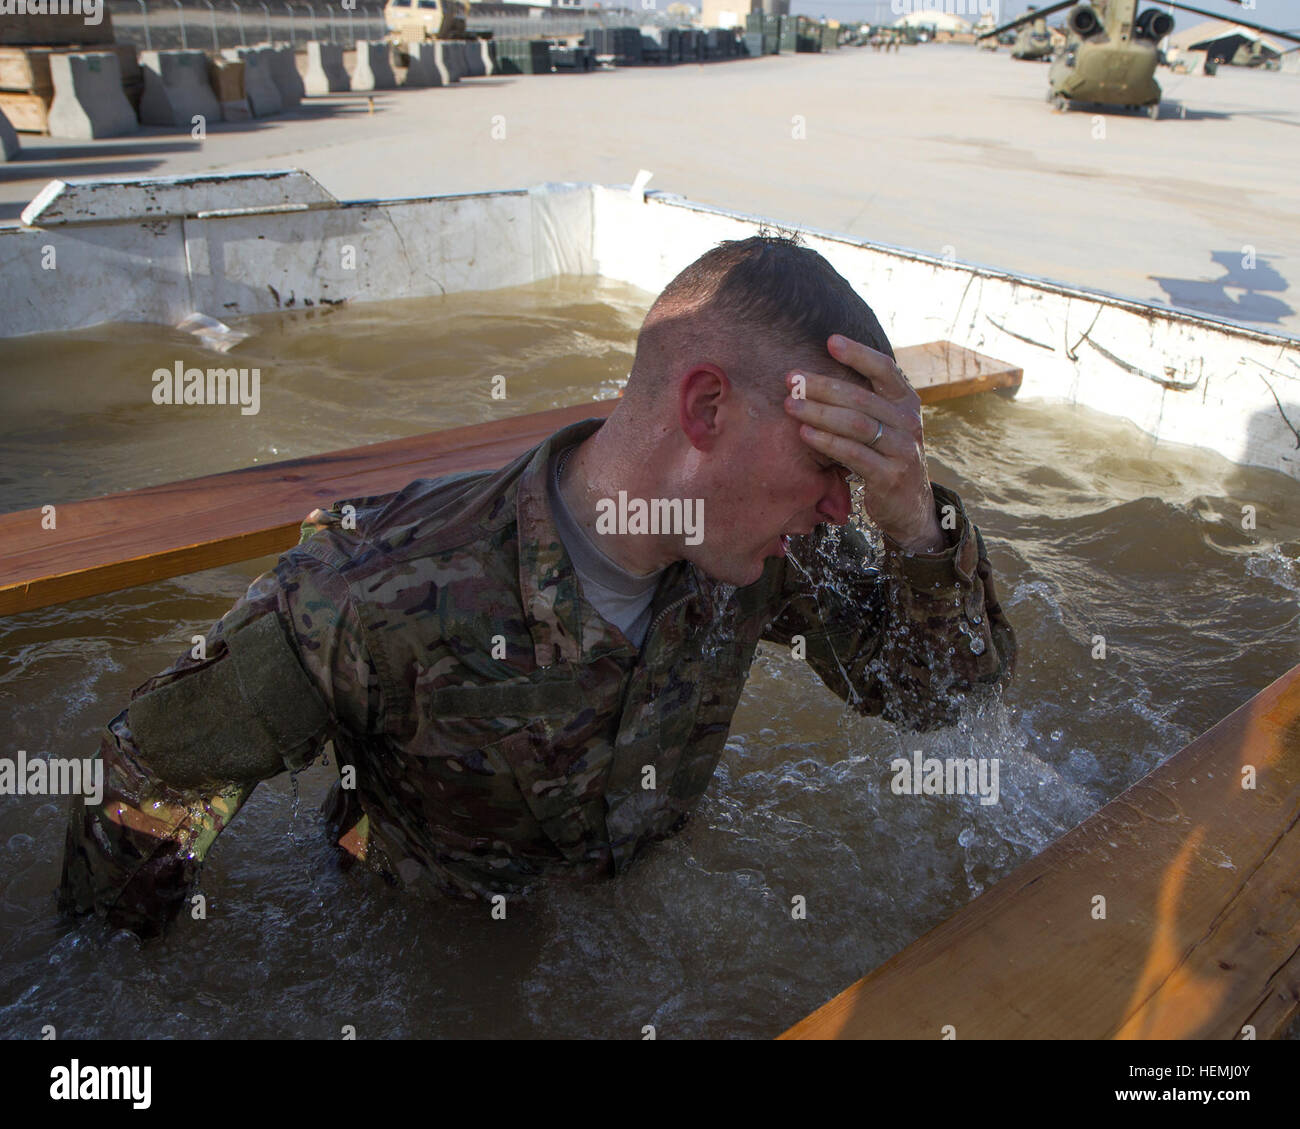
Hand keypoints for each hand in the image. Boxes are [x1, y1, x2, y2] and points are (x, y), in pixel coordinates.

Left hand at [784, 334, 945, 553]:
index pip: (884, 369)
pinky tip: (804, 434)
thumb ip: (865, 400)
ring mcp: (902, 449)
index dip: (858, 353)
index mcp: (906, 402)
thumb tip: (820, 373)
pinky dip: (827, 442)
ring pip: (856, 424)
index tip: (830, 341)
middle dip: (822, 386)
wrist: (910, 505)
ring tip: (791, 405)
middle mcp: (909, 421)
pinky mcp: (890, 476)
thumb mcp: (885, 425)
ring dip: (819, 412)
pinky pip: (854, 454)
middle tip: (791, 380)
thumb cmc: (885, 457)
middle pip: (861, 397)